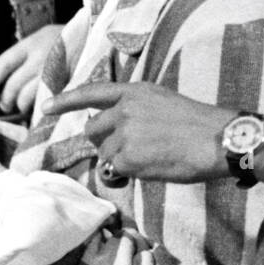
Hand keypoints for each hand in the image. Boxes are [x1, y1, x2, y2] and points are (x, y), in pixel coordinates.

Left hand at [0, 23, 63, 113]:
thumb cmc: (72, 39)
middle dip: (7, 100)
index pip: (3, 63)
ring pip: (27, 97)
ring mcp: (54, 72)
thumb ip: (29, 55)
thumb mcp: (47, 37)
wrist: (100, 36)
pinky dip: (39, 110)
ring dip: (22, 106)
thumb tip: (8, 81)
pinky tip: (39, 111)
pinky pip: (46, 102)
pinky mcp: (66, 84)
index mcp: (32, 43)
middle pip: (13, 85)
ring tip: (25, 108)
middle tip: (8, 106)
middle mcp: (40, 57)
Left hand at [43, 82, 229, 183]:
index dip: (66, 100)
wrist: (217, 139)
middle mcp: (124, 109)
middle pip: (93, 130)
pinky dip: (131, 173)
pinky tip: (154, 166)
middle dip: (104, 142)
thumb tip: (114, 130)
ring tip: (152, 157)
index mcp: (134, 91)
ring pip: (106, 153)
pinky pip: (118, 170)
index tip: (46, 107)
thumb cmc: (197, 124)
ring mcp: (124, 133)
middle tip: (129, 150)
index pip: (91, 93)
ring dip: (121, 160)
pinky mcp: (128, 157)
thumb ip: (135, 110)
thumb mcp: (162, 102)